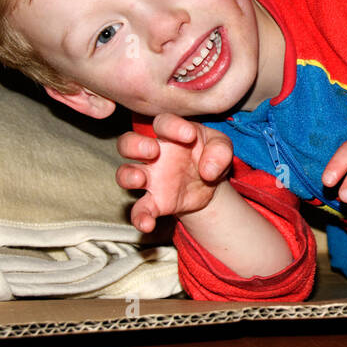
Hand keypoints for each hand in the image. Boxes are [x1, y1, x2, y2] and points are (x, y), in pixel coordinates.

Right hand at [116, 113, 233, 232]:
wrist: (212, 185)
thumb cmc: (210, 156)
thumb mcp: (221, 147)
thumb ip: (220, 151)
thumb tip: (208, 169)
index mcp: (170, 134)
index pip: (162, 122)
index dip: (172, 126)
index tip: (190, 136)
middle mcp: (154, 154)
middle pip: (127, 143)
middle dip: (134, 145)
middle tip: (153, 150)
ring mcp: (150, 179)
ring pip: (124, 174)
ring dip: (128, 176)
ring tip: (141, 179)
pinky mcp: (154, 202)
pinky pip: (139, 210)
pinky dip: (139, 218)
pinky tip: (147, 224)